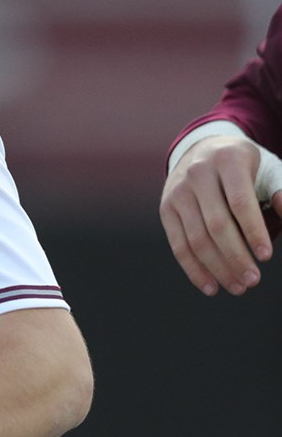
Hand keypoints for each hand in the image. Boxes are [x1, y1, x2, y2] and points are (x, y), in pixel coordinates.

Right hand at [161, 132, 281, 294]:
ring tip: (238, 287)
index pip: (239, 201)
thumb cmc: (244, 167)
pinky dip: (193, 269)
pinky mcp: (166, 207)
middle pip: (216, 224)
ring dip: (217, 268)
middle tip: (254, 280)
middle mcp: (197, 174)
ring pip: (196, 238)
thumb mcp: (266, 170)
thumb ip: (280, 191)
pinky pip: (177, 244)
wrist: (202, 149)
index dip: (253, 231)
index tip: (266, 257)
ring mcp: (177, 191)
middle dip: (236, 257)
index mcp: (227, 160)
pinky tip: (210, 286)